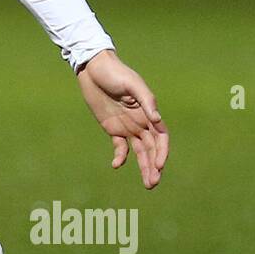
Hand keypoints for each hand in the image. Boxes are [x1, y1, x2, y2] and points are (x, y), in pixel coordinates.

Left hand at [76, 50, 169, 189]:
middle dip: (154, 167)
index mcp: (148, 113)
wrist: (93, 68)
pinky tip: (116, 165)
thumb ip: (146, 100)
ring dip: (144, 167)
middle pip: (151, 149)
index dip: (162, 152)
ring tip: (148, 185)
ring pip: (139, 152)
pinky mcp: (112, 128)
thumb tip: (158, 120)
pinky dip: (120, 157)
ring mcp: (127, 127)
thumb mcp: (132, 84)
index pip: (161, 138)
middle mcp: (141, 122)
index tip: (159, 166)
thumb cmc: (115, 72)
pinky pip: (120, 147)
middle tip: (153, 183)